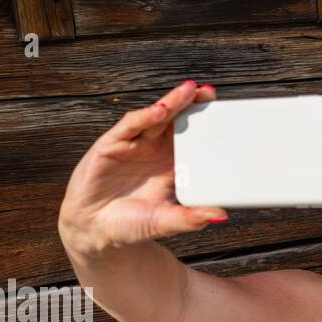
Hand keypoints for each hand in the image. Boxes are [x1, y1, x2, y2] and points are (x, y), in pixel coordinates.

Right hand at [58, 80, 226, 256]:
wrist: (95, 230)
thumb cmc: (132, 224)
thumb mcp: (165, 222)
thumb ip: (191, 219)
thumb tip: (222, 215)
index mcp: (172, 166)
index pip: (193, 139)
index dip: (207, 125)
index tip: (226, 114)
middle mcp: (154, 151)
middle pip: (176, 121)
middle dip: (192, 104)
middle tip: (210, 92)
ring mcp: (134, 146)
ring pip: (155, 117)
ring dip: (172, 102)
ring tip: (190, 91)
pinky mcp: (111, 145)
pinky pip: (130, 126)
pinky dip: (144, 117)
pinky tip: (160, 110)